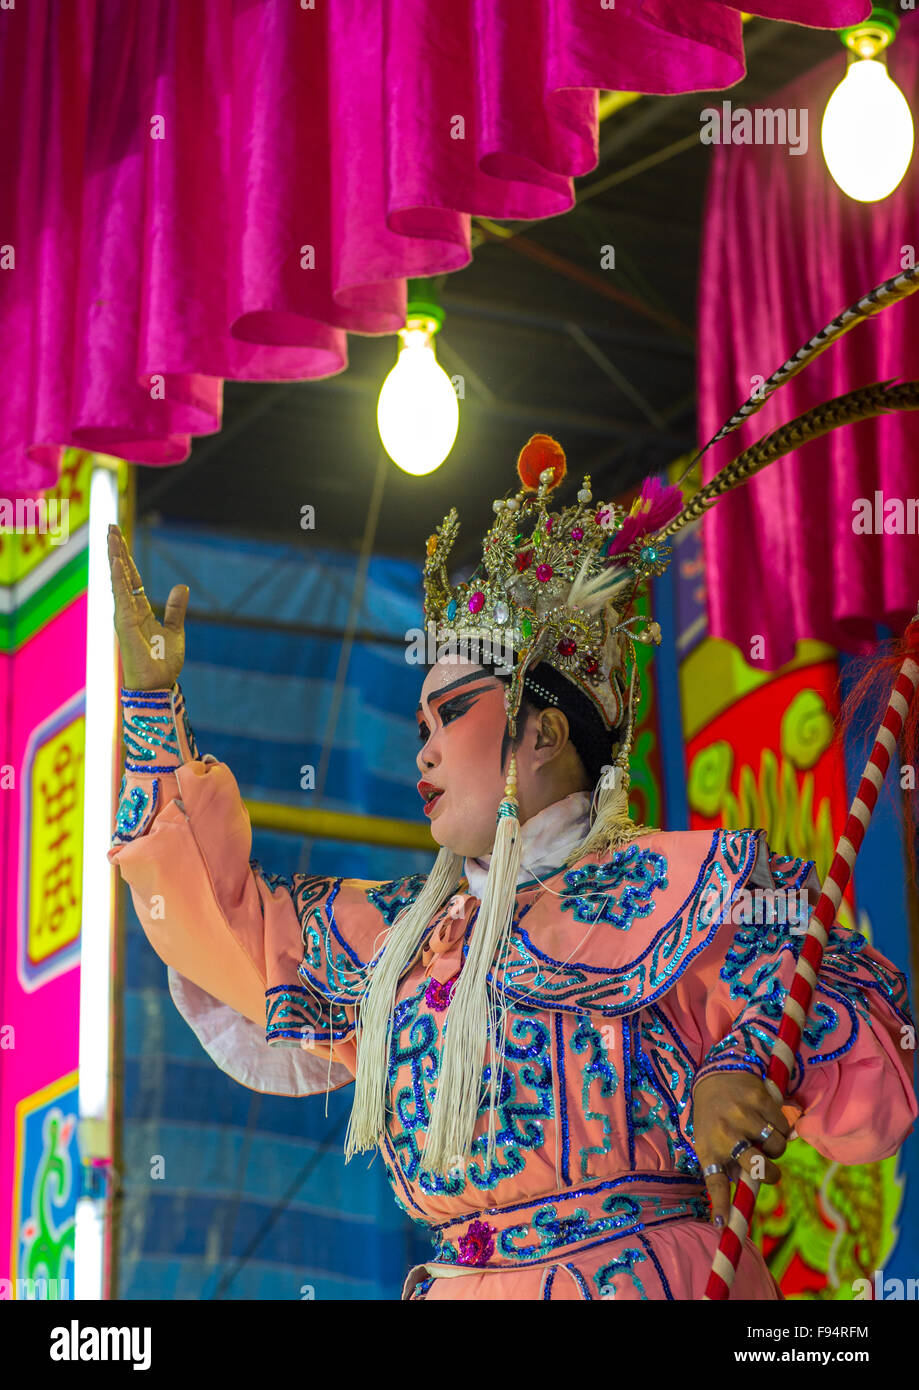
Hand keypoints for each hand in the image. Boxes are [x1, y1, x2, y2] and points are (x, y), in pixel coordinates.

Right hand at [107, 524, 188, 690]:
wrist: (158, 685)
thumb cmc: (162, 662)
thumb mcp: (175, 630)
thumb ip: (175, 608)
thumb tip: (180, 586)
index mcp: (139, 610)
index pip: (131, 578)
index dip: (126, 558)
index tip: (119, 537)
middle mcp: (127, 610)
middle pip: (121, 573)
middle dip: (116, 550)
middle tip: (110, 526)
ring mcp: (123, 616)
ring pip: (118, 580)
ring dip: (115, 557)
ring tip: (110, 534)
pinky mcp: (124, 624)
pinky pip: (121, 596)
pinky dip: (119, 578)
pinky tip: (117, 561)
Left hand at [692, 1070, 790, 1228]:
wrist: (714, 1074)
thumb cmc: (713, 1117)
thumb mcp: (710, 1141)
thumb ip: (728, 1166)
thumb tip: (746, 1194)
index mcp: (709, 1148)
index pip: (714, 1183)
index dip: (720, 1206)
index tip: (722, 1225)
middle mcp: (724, 1133)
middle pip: (759, 1167)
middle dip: (771, 1174)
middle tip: (770, 1170)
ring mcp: (742, 1115)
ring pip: (777, 1147)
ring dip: (777, 1148)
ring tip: (765, 1138)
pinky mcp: (759, 1099)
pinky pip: (783, 1125)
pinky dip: (781, 1127)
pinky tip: (768, 1120)